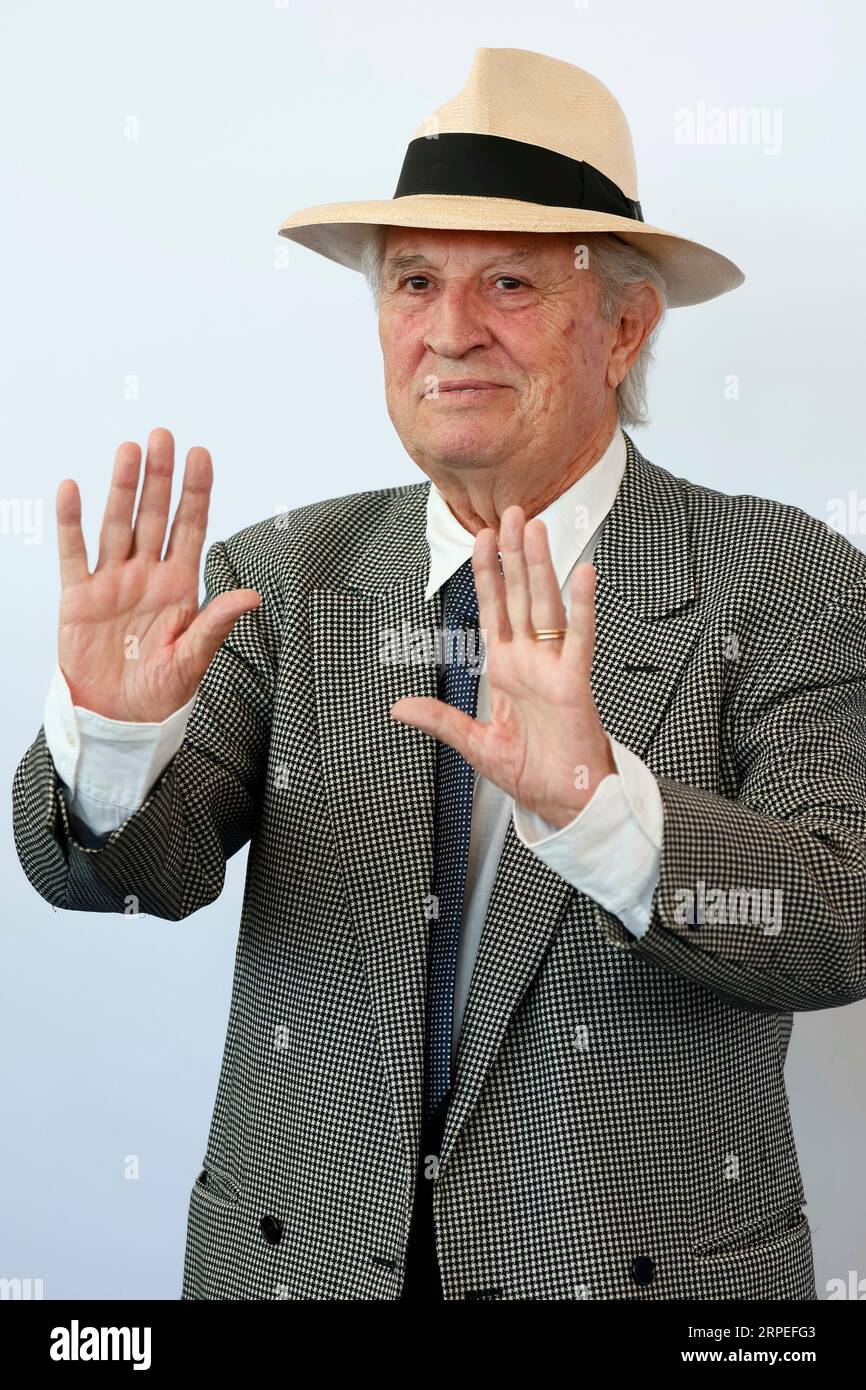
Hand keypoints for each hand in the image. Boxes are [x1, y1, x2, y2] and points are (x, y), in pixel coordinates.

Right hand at [56, 427, 260, 722]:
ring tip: (129, 449)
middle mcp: (147, 576)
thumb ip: (216, 624)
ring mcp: (113, 583)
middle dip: (160, 477)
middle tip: (163, 435)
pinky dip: (72, 522)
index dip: (196, 492)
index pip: (191, 528)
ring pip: (118, 525)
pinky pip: (74, 553)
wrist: (118, 720)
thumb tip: (252, 595)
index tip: (202, 455)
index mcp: (180, 587)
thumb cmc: (161, 694)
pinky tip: (73, 489)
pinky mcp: (80, 598)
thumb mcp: (194, 660)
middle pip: (154, 516)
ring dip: (123, 488)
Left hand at [391, 505, 615, 827]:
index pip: (494, 609)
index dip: (487, 572)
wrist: (565, 800)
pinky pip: (579, 639)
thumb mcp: (474, 744)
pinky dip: (581, 607)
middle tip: (511, 513)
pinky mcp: (574, 684)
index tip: (482, 536)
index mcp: (506, 669)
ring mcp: (553, 668)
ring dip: (540, 567)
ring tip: (536, 528)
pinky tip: (581, 575)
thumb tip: (399, 706)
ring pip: (544, 606)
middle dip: (513, 554)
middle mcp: (530, 661)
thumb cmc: (531, 773)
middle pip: (520, 595)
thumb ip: (440, 720)